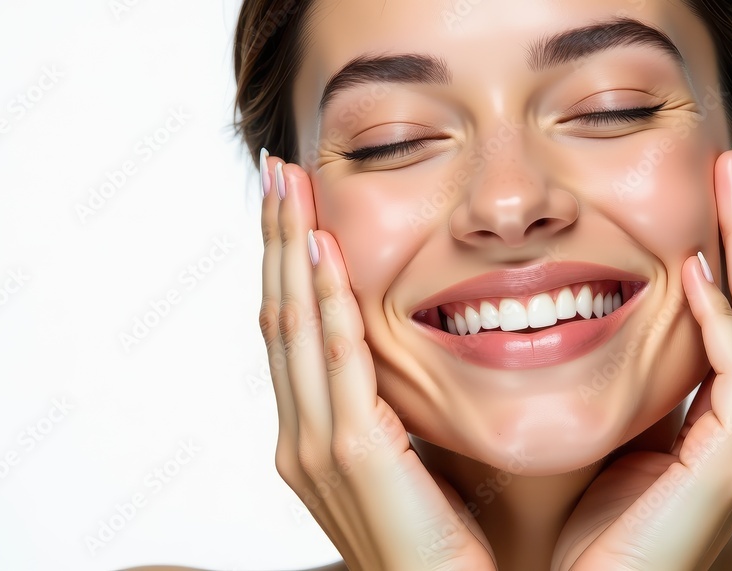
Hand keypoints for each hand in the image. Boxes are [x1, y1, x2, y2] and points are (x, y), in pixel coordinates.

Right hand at [258, 153, 495, 570]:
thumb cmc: (455, 542)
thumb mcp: (419, 454)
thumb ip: (405, 402)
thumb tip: (425, 345)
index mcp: (316, 432)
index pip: (295, 328)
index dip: (288, 261)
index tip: (295, 200)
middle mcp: (300, 435)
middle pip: (280, 313)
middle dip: (276, 237)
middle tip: (277, 168)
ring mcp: (316, 446)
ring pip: (292, 324)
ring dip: (287, 247)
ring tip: (285, 182)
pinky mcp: (351, 455)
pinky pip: (335, 360)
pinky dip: (324, 299)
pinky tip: (320, 248)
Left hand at [551, 147, 731, 569]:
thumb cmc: (585, 517)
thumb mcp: (606, 425)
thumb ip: (617, 375)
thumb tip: (577, 315)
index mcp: (713, 410)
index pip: (726, 309)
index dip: (718, 246)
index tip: (697, 187)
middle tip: (725, 163)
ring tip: (723, 187)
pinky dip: (720, 320)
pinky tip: (694, 274)